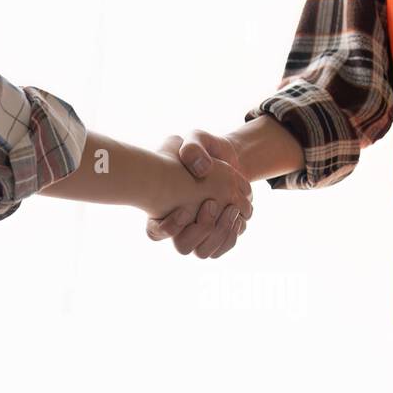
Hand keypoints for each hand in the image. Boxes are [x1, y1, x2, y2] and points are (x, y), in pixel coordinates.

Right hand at [147, 132, 250, 258]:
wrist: (224, 159)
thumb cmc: (204, 150)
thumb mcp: (195, 140)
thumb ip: (193, 149)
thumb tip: (201, 169)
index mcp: (161, 206)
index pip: (155, 232)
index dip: (167, 227)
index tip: (184, 208)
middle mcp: (176, 227)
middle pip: (183, 247)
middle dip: (201, 229)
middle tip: (211, 203)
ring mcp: (197, 235)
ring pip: (203, 252)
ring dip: (219, 233)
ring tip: (230, 209)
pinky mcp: (216, 236)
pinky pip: (222, 249)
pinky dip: (231, 235)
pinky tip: (238, 216)